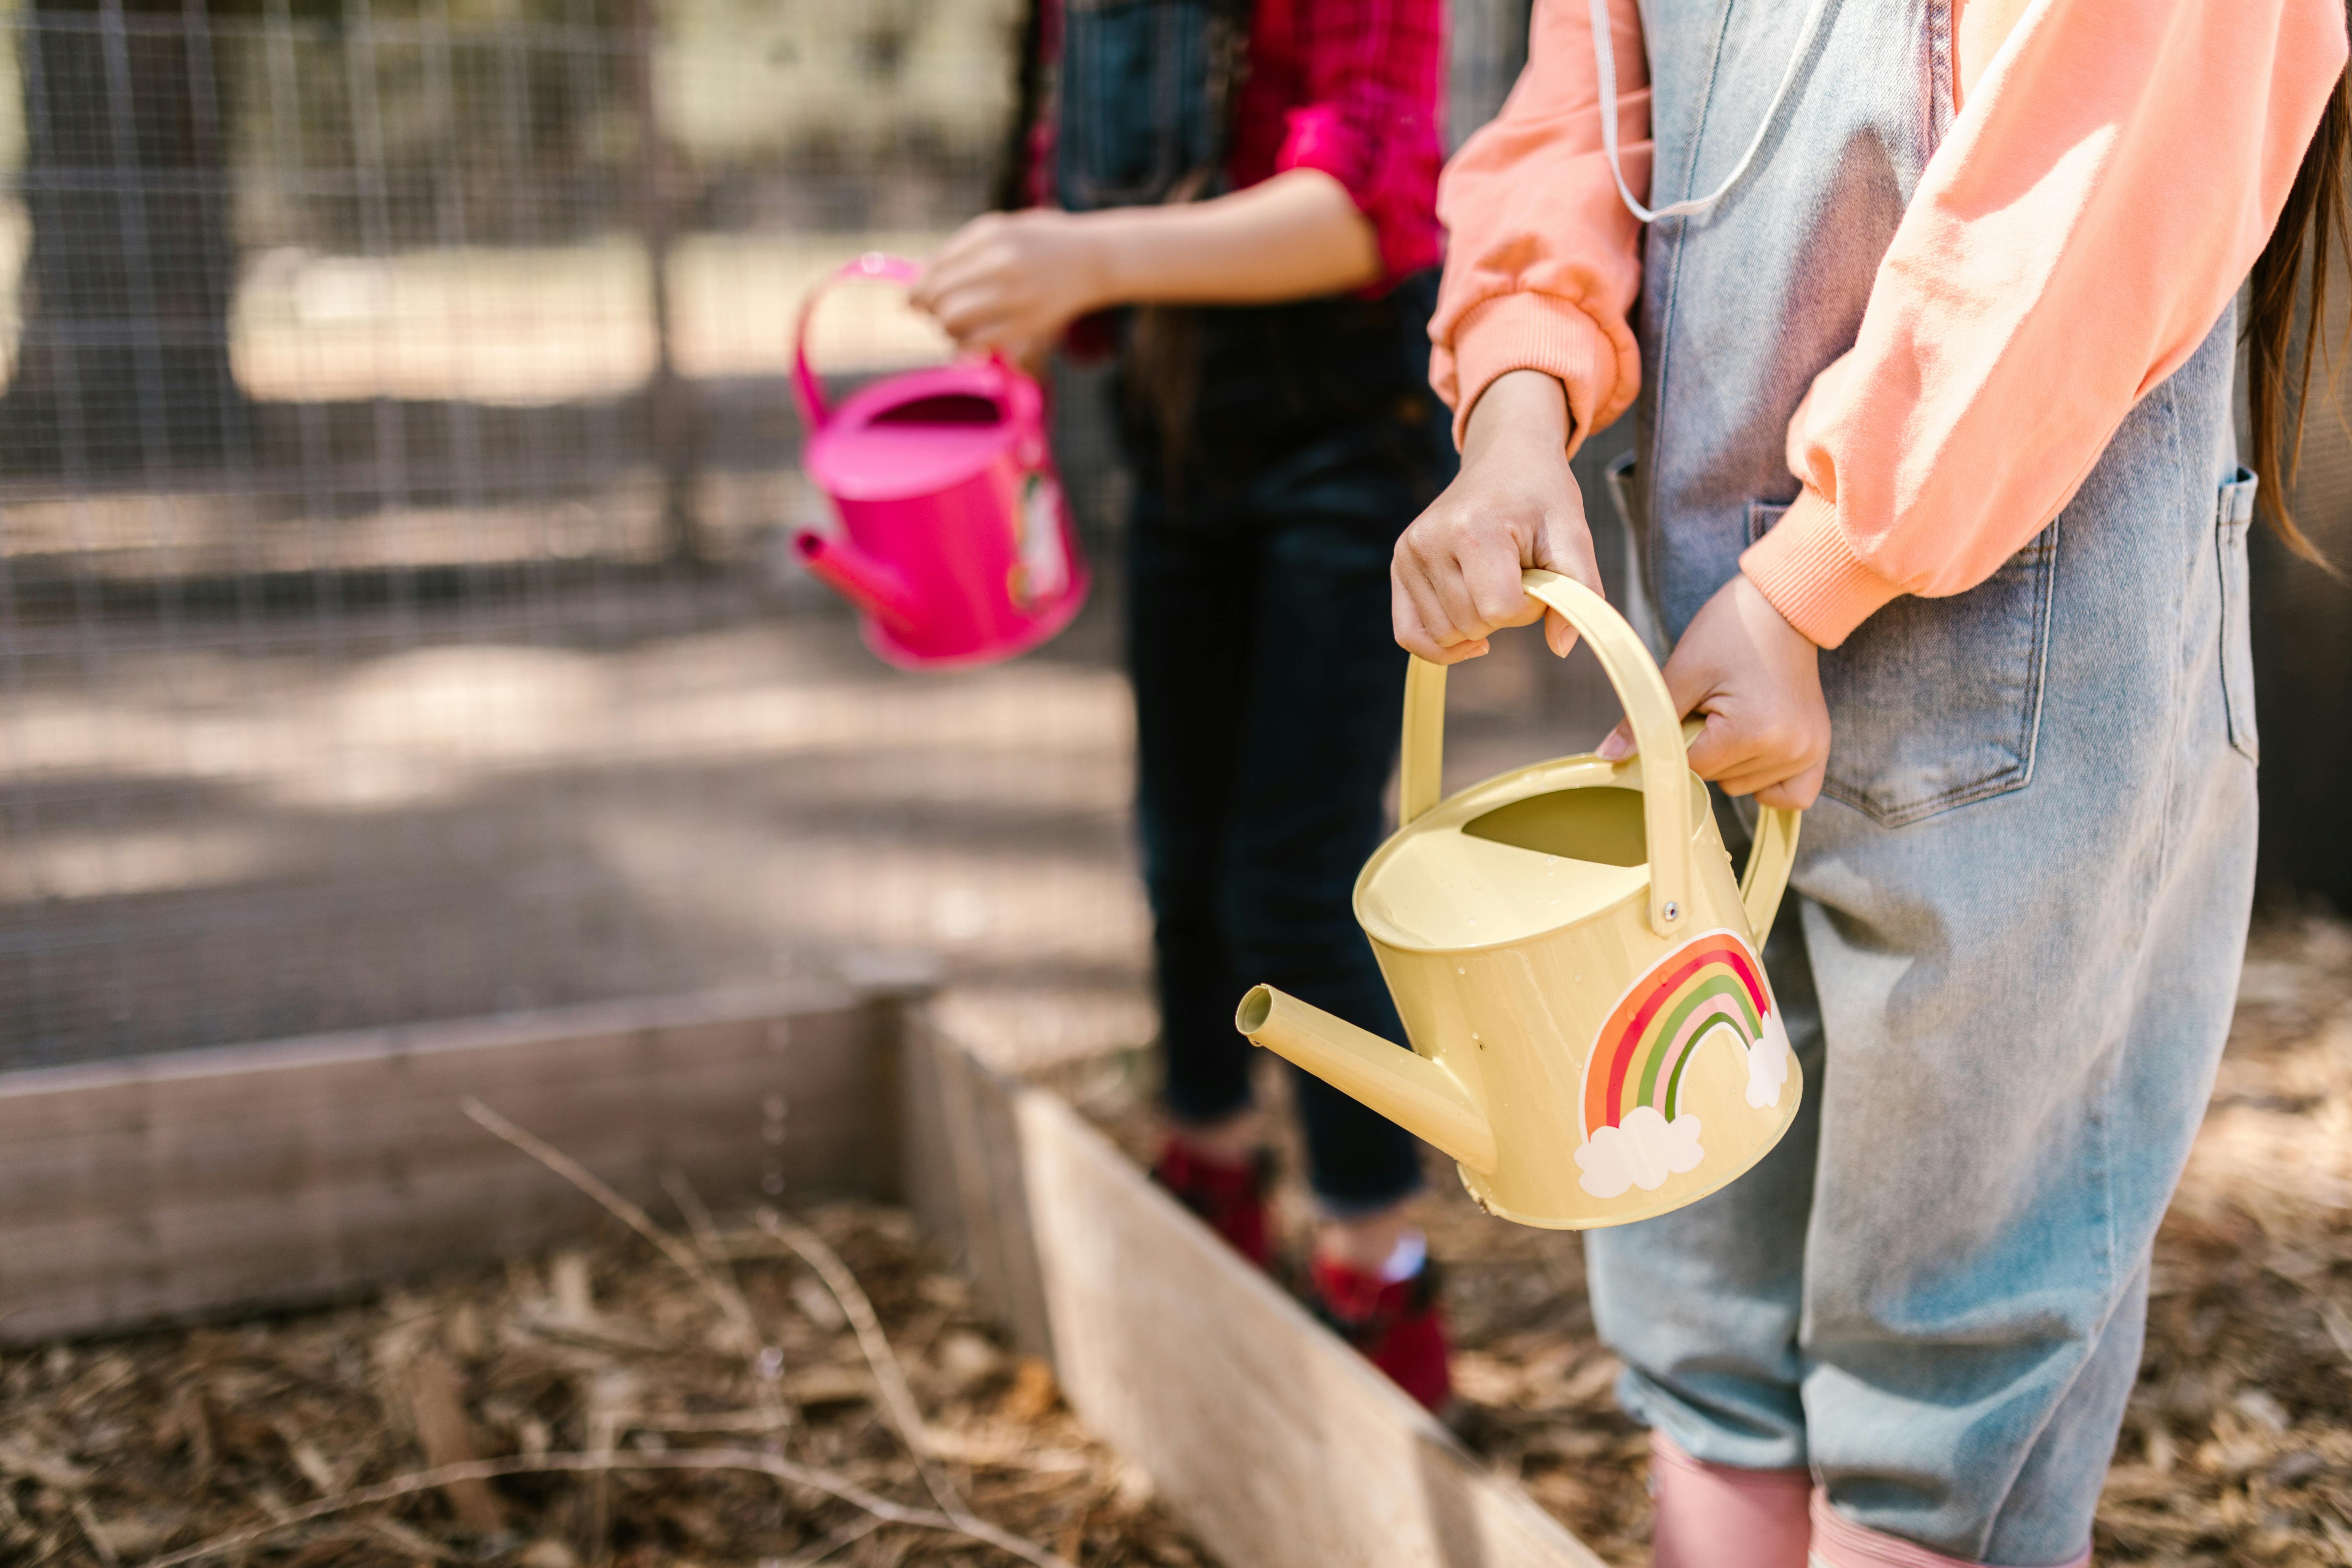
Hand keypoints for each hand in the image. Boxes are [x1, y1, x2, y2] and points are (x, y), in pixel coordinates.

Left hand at [910, 210, 1109, 370]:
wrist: (1094, 259)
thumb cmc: (1042, 240)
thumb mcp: (1001, 228)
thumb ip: (962, 249)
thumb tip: (919, 276)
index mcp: (991, 237)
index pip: (936, 270)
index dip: (916, 290)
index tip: (911, 301)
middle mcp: (1001, 266)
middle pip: (940, 298)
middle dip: (929, 310)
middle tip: (933, 314)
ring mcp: (1015, 297)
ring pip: (954, 323)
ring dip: (946, 328)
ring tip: (955, 325)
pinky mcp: (1027, 324)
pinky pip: (978, 344)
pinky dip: (965, 346)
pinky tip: (970, 340)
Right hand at [1392, 370, 1601, 662]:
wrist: (1504, 456)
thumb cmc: (1540, 495)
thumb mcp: (1573, 534)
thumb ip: (1581, 590)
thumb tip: (1562, 648)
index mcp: (1474, 528)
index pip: (1501, 609)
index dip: (1530, 608)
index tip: (1539, 577)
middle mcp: (1431, 541)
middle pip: (1473, 625)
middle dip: (1506, 613)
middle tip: (1517, 574)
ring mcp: (1409, 554)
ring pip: (1446, 634)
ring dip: (1479, 623)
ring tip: (1491, 580)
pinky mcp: (1400, 565)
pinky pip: (1410, 634)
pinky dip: (1440, 646)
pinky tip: (1468, 638)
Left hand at [1597, 573, 1828, 808]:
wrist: (1783, 607)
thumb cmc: (1731, 630)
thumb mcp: (1683, 671)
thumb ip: (1647, 719)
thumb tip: (1608, 757)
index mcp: (1753, 732)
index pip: (1692, 767)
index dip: (1677, 741)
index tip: (1686, 710)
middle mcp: (1788, 749)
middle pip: (1719, 779)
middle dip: (1706, 748)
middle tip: (1716, 704)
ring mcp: (1809, 752)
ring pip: (1745, 787)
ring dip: (1732, 760)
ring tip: (1739, 712)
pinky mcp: (1819, 749)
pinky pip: (1791, 794)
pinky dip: (1768, 781)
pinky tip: (1757, 750)